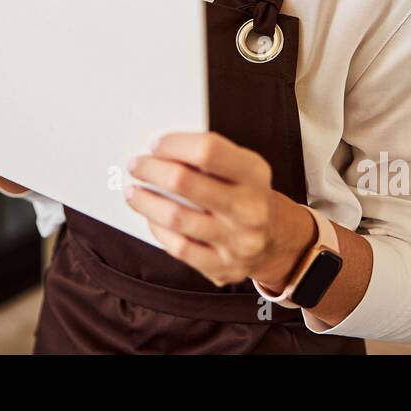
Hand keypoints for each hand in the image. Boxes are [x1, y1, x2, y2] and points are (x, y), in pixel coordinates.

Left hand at [125, 132, 315, 287]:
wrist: (278, 240)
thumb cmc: (248, 194)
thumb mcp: (243, 167)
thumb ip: (211, 158)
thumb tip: (161, 151)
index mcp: (254, 174)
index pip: (208, 150)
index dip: (175, 144)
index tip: (155, 144)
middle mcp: (248, 208)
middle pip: (185, 183)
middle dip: (151, 170)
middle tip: (136, 165)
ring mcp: (236, 241)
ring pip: (176, 217)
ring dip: (146, 201)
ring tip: (133, 191)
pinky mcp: (222, 267)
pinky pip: (179, 248)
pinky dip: (158, 229)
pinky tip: (151, 217)